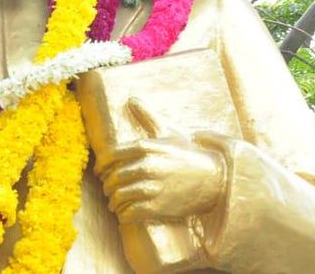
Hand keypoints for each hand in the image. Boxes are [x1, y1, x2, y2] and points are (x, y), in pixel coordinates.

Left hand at [95, 99, 225, 222]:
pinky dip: (123, 214)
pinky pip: (130, 212)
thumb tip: (132, 99)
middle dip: (107, 185)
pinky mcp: (158, 206)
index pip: (112, 156)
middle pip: (114, 177)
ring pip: (119, 196)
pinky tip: (124, 213)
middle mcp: (147, 166)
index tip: (99, 171)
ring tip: (113, 203)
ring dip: (113, 201)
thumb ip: (147, 116)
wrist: (214, 179)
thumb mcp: (168, 132)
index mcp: (146, 147)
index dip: (101, 165)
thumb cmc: (188, 155)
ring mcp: (152, 187)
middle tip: (107, 189)